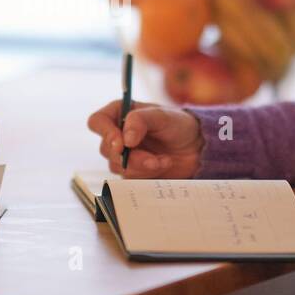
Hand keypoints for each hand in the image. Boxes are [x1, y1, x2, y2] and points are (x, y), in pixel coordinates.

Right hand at [86, 99, 203, 178]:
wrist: (196, 148)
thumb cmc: (178, 125)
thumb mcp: (163, 116)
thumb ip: (141, 120)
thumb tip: (125, 138)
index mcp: (119, 114)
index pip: (97, 122)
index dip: (106, 134)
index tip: (122, 144)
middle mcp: (118, 135)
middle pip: (107, 149)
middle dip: (132, 157)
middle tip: (153, 160)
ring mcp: (123, 156)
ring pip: (117, 167)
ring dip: (143, 167)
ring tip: (165, 160)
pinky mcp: (132, 172)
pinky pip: (129, 179)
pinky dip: (147, 176)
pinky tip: (163, 166)